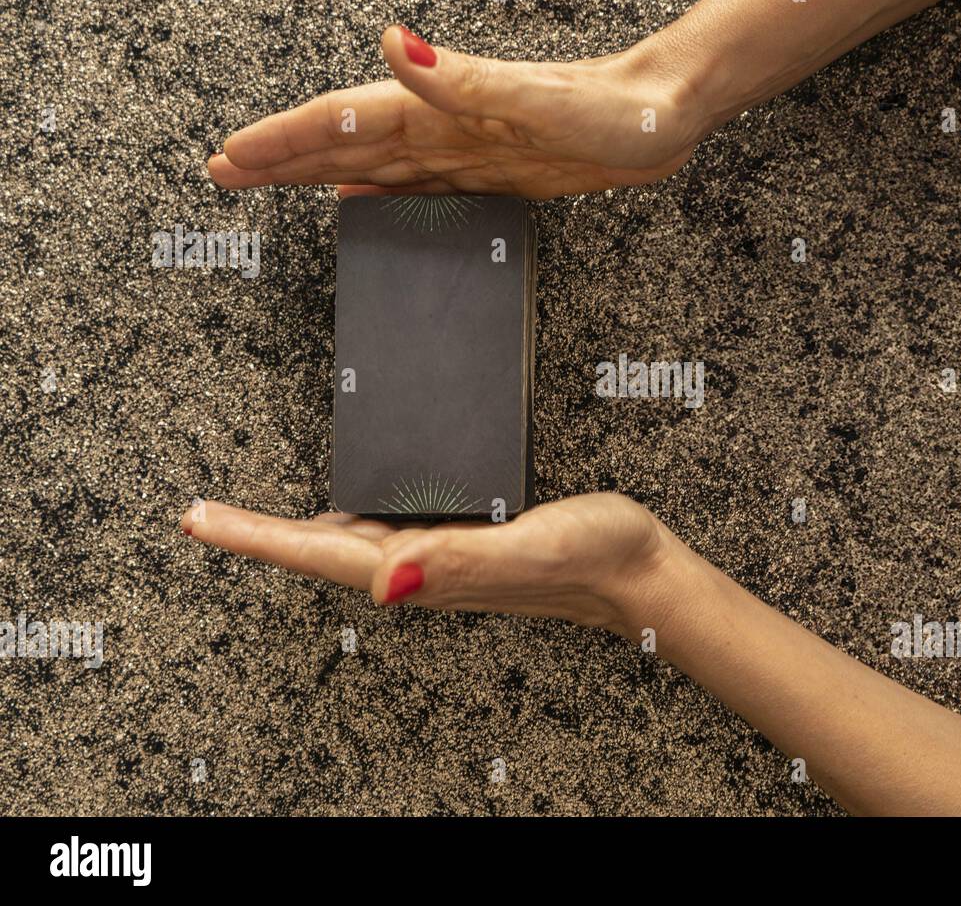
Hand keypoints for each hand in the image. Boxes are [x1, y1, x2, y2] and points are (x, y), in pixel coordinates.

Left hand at [181, 492, 673, 638]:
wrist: (637, 568)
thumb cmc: (590, 558)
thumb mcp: (529, 549)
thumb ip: (458, 562)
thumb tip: (383, 579)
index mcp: (425, 570)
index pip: (320, 555)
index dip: (257, 537)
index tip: (199, 518)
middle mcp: (421, 567)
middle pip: (319, 551)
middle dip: (258, 535)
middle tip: (202, 513)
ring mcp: (440, 556)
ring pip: (348, 542)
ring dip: (294, 530)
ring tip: (249, 515)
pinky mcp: (462, 537)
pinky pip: (386, 529)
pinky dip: (347, 517)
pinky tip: (345, 504)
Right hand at [208, 26, 700, 198]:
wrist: (667, 118)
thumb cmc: (618, 109)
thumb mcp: (541, 97)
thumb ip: (465, 79)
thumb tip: (395, 48)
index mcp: (445, 108)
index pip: (345, 123)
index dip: (285, 141)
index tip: (231, 157)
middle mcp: (448, 126)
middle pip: (345, 143)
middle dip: (281, 158)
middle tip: (223, 173)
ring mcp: (469, 149)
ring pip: (374, 165)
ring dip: (318, 174)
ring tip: (268, 182)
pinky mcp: (496, 173)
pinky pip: (420, 187)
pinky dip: (379, 194)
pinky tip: (360, 200)